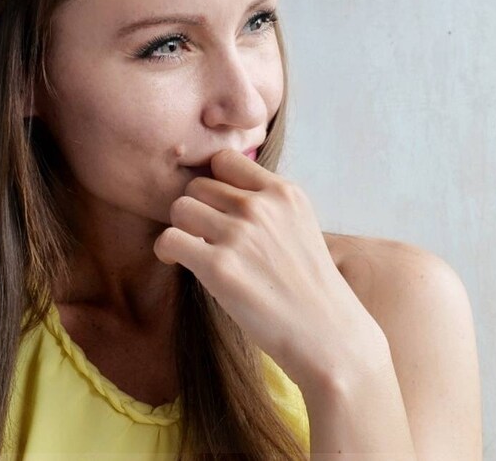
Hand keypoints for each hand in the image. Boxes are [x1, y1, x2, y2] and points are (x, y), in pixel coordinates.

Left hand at [153, 148, 375, 389]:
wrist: (329, 336)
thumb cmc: (310, 288)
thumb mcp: (301, 227)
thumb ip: (268, 206)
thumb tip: (223, 193)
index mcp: (284, 193)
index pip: (225, 160)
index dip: (213, 182)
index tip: (215, 206)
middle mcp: (261, 207)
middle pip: (197, 185)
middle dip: (196, 209)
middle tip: (203, 236)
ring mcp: (240, 235)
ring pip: (180, 207)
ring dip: (180, 228)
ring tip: (191, 249)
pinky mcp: (220, 267)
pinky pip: (170, 238)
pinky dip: (166, 249)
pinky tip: (178, 262)